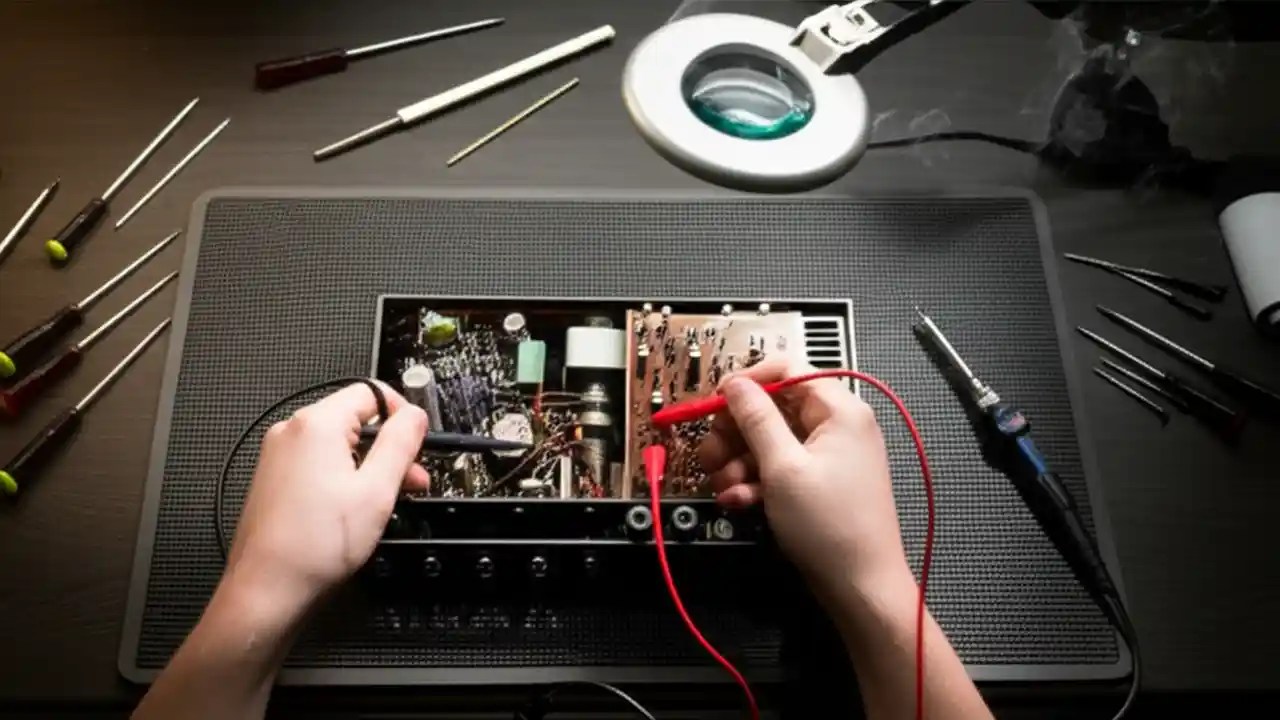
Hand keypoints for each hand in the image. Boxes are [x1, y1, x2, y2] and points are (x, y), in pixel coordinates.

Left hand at [225, 382, 428, 611]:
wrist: (267, 589)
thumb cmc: (315, 545)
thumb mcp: (377, 490)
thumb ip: (401, 444)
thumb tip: (415, 416)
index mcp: (317, 425)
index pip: (371, 392)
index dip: (403, 413)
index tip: (418, 438)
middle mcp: (291, 432)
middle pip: (356, 420)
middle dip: (390, 446)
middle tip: (412, 478)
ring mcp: (278, 456)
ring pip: (338, 445)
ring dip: (370, 465)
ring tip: (387, 499)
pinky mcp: (275, 479)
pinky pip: (319, 464)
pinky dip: (344, 477)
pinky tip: (357, 508)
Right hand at [697, 359, 910, 601]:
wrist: (861, 587)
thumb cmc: (830, 526)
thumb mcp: (783, 467)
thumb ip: (757, 419)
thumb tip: (735, 384)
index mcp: (840, 410)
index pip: (788, 370)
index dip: (748, 381)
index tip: (716, 401)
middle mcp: (838, 426)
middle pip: (775, 408)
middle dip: (736, 430)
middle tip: (709, 451)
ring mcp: (830, 456)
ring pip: (772, 440)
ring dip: (740, 460)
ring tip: (721, 484)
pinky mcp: (820, 483)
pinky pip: (781, 468)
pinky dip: (757, 480)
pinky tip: (739, 499)